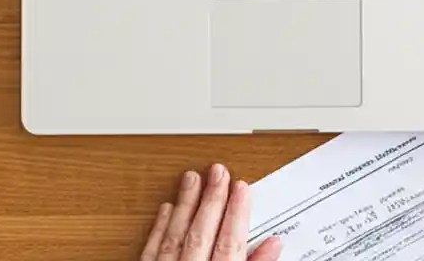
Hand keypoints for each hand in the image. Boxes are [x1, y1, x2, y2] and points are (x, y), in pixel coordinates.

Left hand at [140, 164, 282, 260]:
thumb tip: (272, 246)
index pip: (230, 243)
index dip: (237, 212)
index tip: (242, 188)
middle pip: (202, 232)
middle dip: (212, 199)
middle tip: (219, 172)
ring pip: (176, 236)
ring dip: (185, 205)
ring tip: (192, 178)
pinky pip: (151, 251)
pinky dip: (160, 229)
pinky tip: (167, 209)